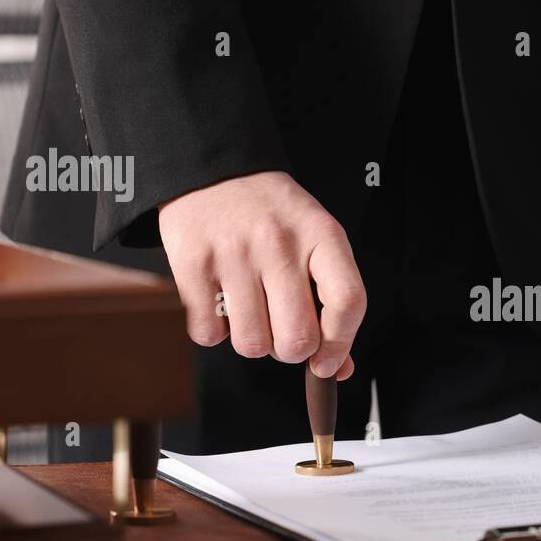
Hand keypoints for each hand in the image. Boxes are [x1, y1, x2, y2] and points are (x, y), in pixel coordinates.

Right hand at [158, 171, 364, 378]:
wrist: (213, 171)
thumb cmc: (272, 216)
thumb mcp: (314, 242)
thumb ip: (331, 303)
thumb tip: (339, 368)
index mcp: (322, 235)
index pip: (348, 302)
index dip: (341, 344)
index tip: (327, 363)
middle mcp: (280, 243)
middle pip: (297, 338)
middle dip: (290, 351)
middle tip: (281, 332)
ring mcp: (234, 253)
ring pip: (252, 344)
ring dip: (252, 341)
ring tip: (249, 312)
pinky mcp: (192, 263)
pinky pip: (208, 334)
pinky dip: (214, 332)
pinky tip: (219, 304)